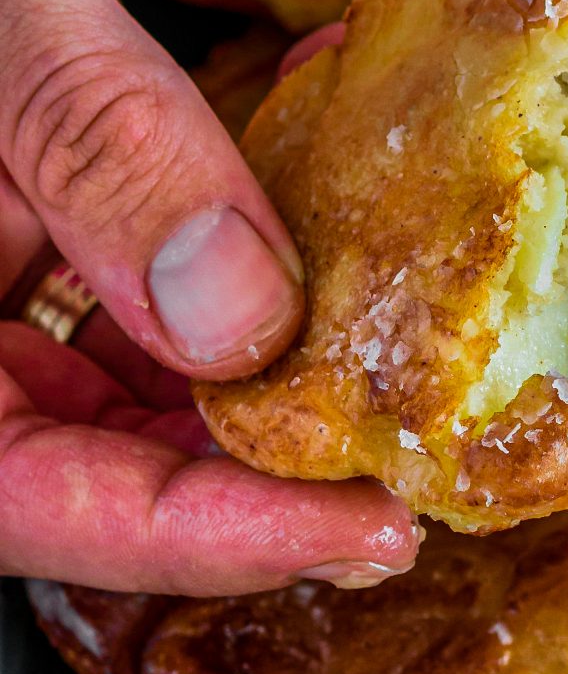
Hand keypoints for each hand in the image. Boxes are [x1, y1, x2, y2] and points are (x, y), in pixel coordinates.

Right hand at [0, 0, 420, 590]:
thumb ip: (95, 139)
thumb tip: (240, 318)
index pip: (24, 495)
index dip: (198, 534)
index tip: (364, 528)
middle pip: (90, 446)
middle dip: (263, 451)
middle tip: (422, 442)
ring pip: (131, 351)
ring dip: (278, 330)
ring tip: (408, 319)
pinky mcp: (26, 159)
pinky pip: (144, 226)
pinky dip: (250, 205)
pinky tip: (342, 152)